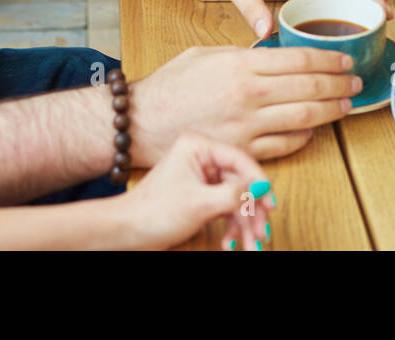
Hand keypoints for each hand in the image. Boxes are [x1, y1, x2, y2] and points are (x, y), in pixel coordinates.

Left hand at [119, 132, 271, 249]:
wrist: (123, 232)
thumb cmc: (152, 212)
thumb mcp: (200, 203)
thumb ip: (235, 194)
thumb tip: (262, 188)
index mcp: (199, 147)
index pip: (241, 160)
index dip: (259, 183)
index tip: (271, 205)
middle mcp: (201, 159)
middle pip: (240, 183)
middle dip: (251, 212)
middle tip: (262, 233)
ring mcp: (200, 178)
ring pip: (234, 200)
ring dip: (243, 225)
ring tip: (250, 246)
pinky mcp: (198, 196)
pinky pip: (223, 209)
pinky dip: (229, 227)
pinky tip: (229, 243)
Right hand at [133, 45, 363, 161]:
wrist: (140, 122)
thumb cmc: (170, 87)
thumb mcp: (206, 54)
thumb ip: (243, 54)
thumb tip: (273, 53)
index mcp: (241, 65)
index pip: (299, 59)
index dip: (328, 60)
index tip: (344, 59)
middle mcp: (248, 96)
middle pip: (309, 88)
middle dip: (339, 84)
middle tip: (355, 80)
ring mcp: (247, 126)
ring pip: (305, 118)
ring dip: (332, 111)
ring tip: (346, 104)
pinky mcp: (242, 151)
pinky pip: (285, 145)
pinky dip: (305, 136)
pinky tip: (314, 128)